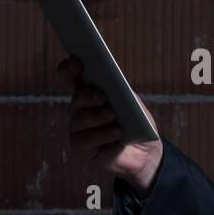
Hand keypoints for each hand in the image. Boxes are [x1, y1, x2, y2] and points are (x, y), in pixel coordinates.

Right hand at [57, 55, 163, 195]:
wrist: (145, 151)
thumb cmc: (137, 123)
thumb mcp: (134, 104)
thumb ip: (122, 94)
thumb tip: (113, 87)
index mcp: (88, 92)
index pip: (71, 77)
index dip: (69, 68)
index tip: (77, 63)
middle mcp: (79, 109)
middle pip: (76, 97)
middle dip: (88, 95)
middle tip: (102, 95)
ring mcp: (79, 129)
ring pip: (80, 119)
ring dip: (97, 116)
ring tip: (112, 115)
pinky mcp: (83, 148)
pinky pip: (86, 140)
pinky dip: (103, 135)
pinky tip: (116, 133)